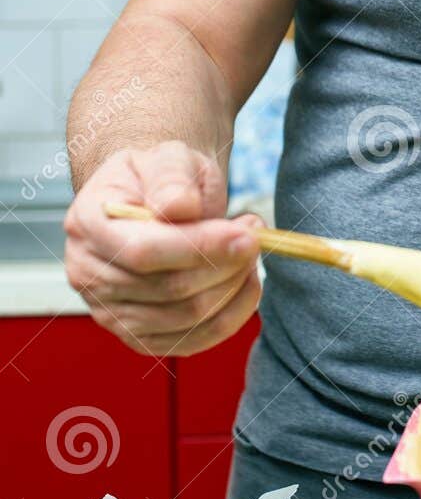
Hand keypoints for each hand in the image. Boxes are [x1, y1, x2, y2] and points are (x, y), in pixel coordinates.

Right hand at [64, 143, 261, 356]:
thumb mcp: (167, 159)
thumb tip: (181, 207)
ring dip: (234, 285)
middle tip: (255, 234)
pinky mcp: (139, 337)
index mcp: (87, 224)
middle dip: (226, 264)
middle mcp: (88, 274)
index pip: (143, 251)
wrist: (154, 200)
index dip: (201, 247)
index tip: (247, 235)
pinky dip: (233, 312)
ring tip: (249, 249)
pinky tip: (246, 281)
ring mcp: (110, 312)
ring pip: (189, 316)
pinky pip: (195, 339)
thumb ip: (172, 178)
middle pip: (169, 289)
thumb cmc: (161, 178)